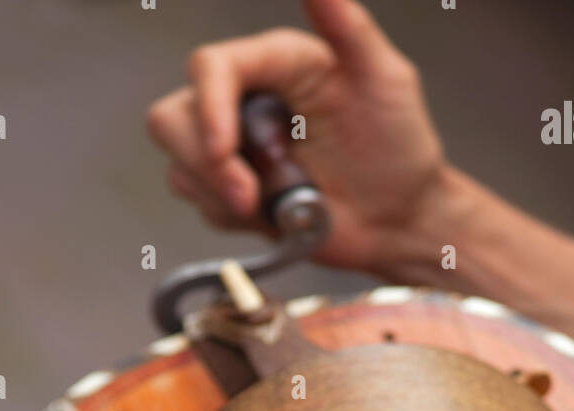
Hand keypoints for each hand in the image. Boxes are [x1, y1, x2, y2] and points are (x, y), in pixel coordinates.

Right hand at [147, 0, 449, 276]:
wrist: (398, 220)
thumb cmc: (399, 150)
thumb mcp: (386, 80)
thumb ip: (350, 27)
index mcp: (276, 62)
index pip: (211, 68)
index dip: (208, 109)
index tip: (225, 152)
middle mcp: (246, 100)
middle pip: (173, 117)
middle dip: (204, 164)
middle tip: (250, 197)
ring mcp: (236, 149)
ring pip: (181, 166)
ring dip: (221, 195)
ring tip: (279, 204)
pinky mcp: (233, 192)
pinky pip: (202, 204)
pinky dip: (232, 219)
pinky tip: (275, 216)